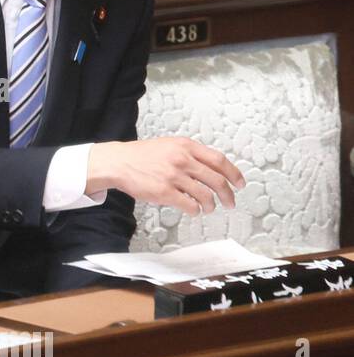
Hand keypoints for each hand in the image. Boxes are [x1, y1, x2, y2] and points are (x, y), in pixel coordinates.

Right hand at [88, 137, 245, 214]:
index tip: (240, 183)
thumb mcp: (169, 145)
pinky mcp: (164, 192)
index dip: (234, 174)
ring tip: (209, 208)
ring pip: (205, 195)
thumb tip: (212, 169)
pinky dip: (195, 210)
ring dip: (211, 205)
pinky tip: (193, 210)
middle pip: (217, 180)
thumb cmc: (141, 156)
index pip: (219, 161)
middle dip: (228, 194)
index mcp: (186, 146)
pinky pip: (189, 205)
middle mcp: (182, 160)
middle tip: (230, 202)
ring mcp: (174, 176)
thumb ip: (190, 154)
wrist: (118, 162)